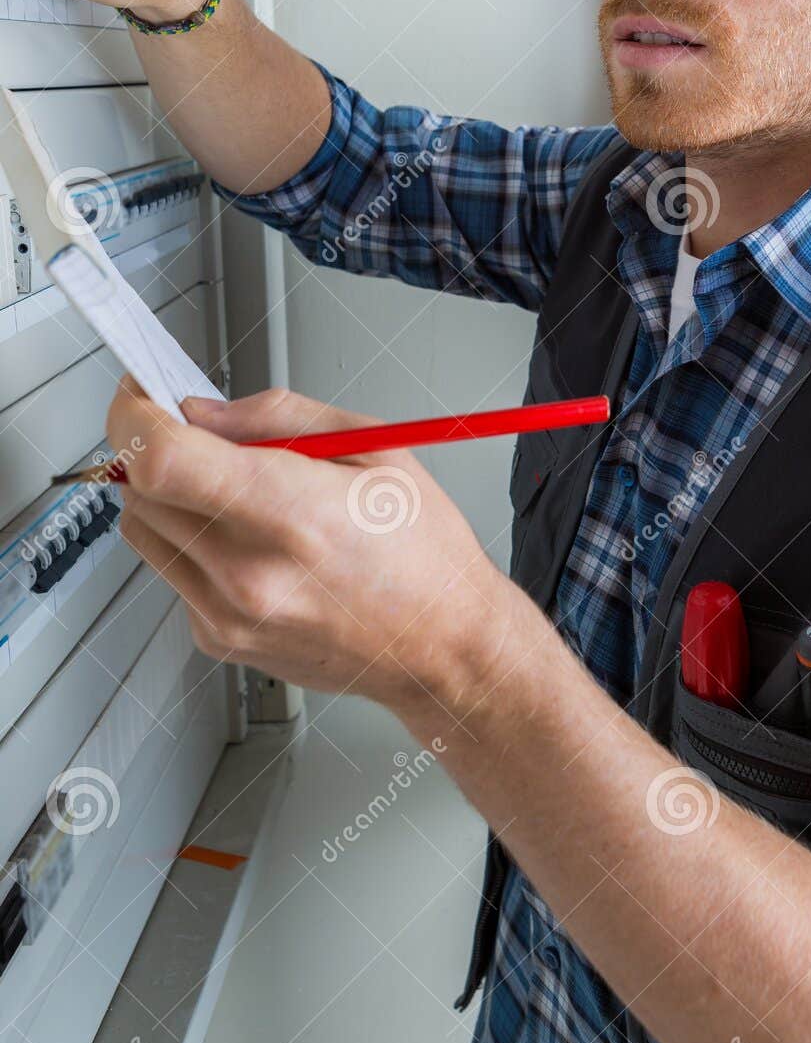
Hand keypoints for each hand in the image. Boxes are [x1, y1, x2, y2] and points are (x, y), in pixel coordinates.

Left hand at [107, 379, 508, 708]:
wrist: (443, 646)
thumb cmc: (424, 555)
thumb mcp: (374, 448)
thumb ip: (277, 416)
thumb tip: (204, 412)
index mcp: (291, 513)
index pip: (162, 458)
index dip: (134, 415)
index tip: (141, 396)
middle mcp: (249, 573)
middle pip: (140, 490)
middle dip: (156, 447)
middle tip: (197, 434)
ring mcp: (228, 614)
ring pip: (144, 531)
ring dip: (169, 496)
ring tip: (234, 491)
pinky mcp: (219, 639)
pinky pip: (172, 572)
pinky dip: (194, 544)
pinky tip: (251, 542)